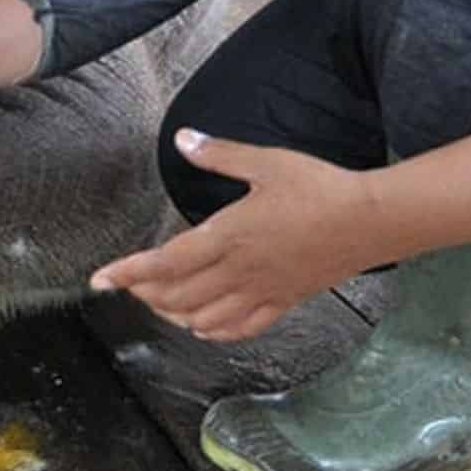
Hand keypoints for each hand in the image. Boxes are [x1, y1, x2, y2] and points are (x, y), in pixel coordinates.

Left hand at [89, 129, 383, 340]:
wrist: (371, 221)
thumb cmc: (317, 187)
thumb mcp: (264, 162)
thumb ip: (218, 155)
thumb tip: (182, 139)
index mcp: (228, 237)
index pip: (165, 263)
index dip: (128, 274)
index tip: (99, 280)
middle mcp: (239, 271)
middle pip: (177, 296)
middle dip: (144, 294)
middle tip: (125, 284)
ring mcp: (263, 291)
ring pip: (205, 318)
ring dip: (173, 313)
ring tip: (155, 301)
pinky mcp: (284, 302)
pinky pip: (242, 328)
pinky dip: (213, 332)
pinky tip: (203, 326)